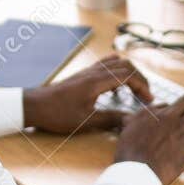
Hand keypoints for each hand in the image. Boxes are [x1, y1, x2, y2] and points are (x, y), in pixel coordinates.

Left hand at [22, 55, 150, 134]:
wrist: (34, 106)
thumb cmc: (57, 114)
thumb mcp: (85, 121)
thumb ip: (110, 119)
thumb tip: (131, 120)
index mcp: (97, 81)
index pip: (129, 75)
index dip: (143, 86)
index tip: (149, 100)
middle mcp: (94, 72)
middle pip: (126, 65)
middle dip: (140, 79)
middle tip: (146, 96)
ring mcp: (88, 72)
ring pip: (116, 63)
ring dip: (130, 73)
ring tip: (135, 90)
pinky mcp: (83, 75)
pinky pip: (105, 66)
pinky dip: (117, 72)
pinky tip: (116, 87)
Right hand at [114, 93, 183, 184]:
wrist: (136, 173)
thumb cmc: (129, 157)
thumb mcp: (126, 133)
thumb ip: (132, 123)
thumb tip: (133, 117)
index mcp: (153, 114)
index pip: (168, 105)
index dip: (175, 108)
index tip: (179, 114)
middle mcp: (169, 117)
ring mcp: (182, 129)